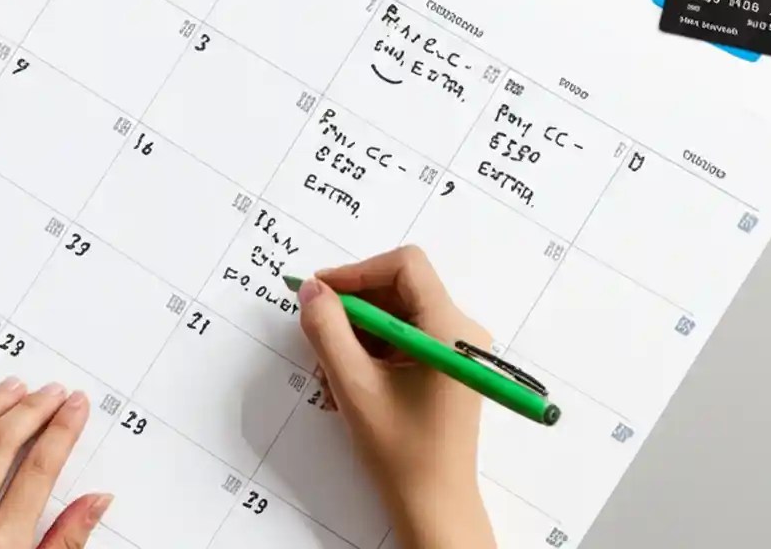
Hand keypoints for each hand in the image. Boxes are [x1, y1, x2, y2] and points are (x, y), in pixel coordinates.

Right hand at [297, 246, 496, 548]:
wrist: (433, 504)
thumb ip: (327, 330)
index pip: (404, 266)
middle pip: (398, 291)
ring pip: (394, 318)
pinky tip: (346, 387)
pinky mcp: (444, 369)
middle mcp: (459, 331)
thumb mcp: (354, 384)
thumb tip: (311, 290)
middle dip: (352, 311)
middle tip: (316, 335)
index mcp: (449, 328)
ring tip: (330, 375)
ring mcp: (454, 351)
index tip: (319, 291)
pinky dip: (370, 356)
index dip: (357, 271)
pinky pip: (401, 342)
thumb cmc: (401, 449)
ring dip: (356, 338)